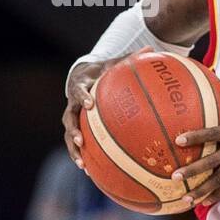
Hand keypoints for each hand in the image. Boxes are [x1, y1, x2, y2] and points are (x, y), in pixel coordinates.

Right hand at [61, 47, 153, 169]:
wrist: (83, 75)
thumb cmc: (103, 70)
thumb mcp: (115, 62)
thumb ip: (131, 58)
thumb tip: (151, 49)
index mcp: (81, 86)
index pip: (79, 91)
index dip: (82, 97)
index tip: (89, 104)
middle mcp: (73, 103)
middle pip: (67, 118)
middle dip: (73, 130)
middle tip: (80, 140)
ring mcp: (72, 117)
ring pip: (68, 135)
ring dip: (73, 149)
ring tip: (81, 163)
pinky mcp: (76, 127)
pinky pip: (76, 143)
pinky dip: (81, 155)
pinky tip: (89, 170)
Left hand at [173, 74, 219, 207]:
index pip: (212, 134)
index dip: (196, 136)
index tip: (178, 141)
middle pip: (211, 162)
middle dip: (193, 170)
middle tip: (174, 177)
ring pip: (219, 179)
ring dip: (201, 190)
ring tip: (185, 199)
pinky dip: (217, 194)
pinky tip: (204, 202)